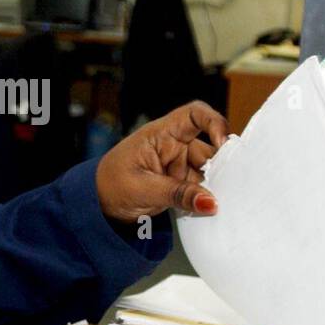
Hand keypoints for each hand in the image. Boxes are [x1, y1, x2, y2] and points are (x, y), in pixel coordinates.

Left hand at [95, 101, 229, 221]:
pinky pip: (202, 188)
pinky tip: (207, 209)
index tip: (224, 144)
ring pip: (209, 171)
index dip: (214, 122)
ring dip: (215, 186)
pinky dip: (206, 198)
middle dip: (220, 167)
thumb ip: (178, 195)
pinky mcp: (181, 183)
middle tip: (225, 188)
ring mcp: (179, 164)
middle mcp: (174, 145)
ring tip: (214, 204)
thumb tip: (210, 202)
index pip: (194, 115)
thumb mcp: (143, 190)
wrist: (98, 203)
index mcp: (161, 134)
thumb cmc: (110, 184)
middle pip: (209, 148)